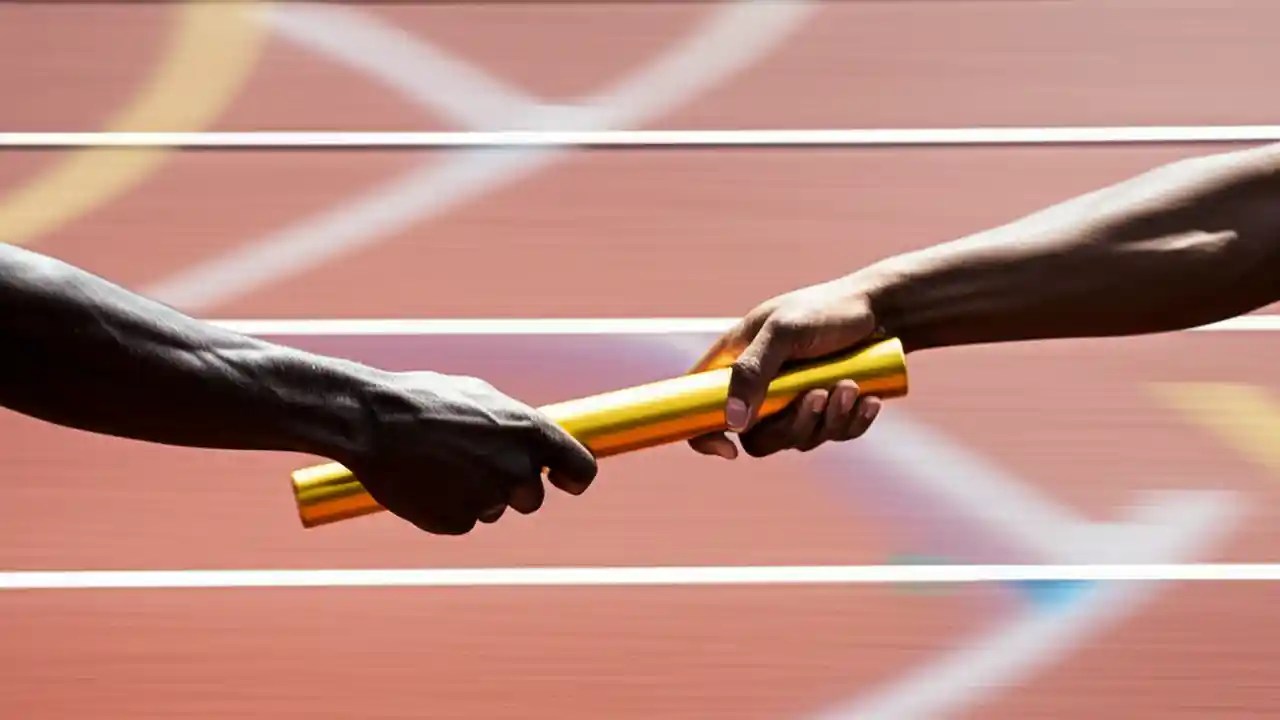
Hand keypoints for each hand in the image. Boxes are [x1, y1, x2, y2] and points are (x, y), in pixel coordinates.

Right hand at [341, 372, 597, 534]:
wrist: (370, 421)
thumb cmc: (423, 399)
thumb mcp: (480, 396)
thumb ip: (516, 424)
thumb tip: (538, 440)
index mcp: (530, 431)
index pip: (582, 469)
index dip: (573, 477)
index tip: (564, 481)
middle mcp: (516, 469)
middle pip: (532, 498)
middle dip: (511, 488)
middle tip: (474, 463)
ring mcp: (487, 499)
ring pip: (493, 508)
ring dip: (475, 494)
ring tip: (439, 463)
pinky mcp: (455, 521)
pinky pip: (461, 520)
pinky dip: (446, 507)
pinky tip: (422, 480)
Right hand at [687, 276, 885, 458]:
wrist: (880, 309)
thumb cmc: (825, 310)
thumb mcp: (784, 332)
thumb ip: (752, 371)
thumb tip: (732, 421)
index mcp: (734, 364)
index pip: (698, 409)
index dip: (704, 436)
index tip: (729, 448)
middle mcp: (759, 388)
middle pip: (756, 438)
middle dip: (792, 425)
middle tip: (818, 394)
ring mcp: (792, 403)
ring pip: (798, 440)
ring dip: (829, 418)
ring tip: (850, 385)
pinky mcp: (826, 410)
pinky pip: (833, 436)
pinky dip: (852, 422)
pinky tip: (868, 399)